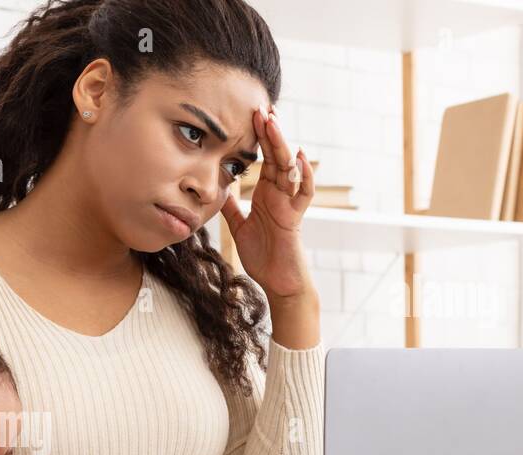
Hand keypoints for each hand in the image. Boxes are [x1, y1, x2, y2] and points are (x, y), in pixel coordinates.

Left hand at [219, 103, 315, 298]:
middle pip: (275, 155)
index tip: (250, 115)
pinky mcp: (295, 216)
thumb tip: (218, 190)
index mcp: (266, 192)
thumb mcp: (239, 225)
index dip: (258, 137)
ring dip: (281, 144)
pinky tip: (299, 156)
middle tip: (260, 108)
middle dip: (269, 132)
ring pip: (288, 167)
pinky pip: (304, 192)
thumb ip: (232, 206)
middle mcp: (279, 192)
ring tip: (273, 123)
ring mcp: (289, 202)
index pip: (262, 158)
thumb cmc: (261, 254)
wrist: (277, 279)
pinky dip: (304, 174)